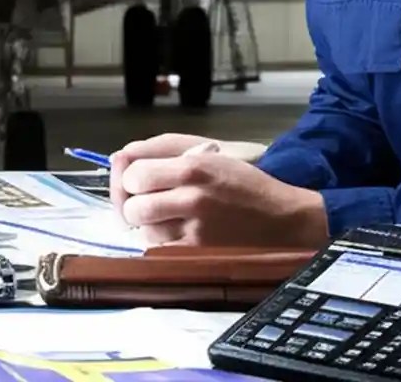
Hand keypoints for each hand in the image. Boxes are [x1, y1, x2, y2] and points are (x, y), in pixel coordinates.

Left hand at [109, 134, 329, 248]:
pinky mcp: (198, 251)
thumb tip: (120, 156)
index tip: (139, 177)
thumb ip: (159, 148)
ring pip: (143, 231)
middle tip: (143, 198)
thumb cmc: (241, 180)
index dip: (128, 177)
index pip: (134, 175)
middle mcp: (192, 198)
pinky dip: (158, 239)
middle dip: (131, 203)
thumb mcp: (206, 150)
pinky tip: (171, 227)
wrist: (280, 218)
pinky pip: (158, 248)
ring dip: (145, 223)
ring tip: (161, 213)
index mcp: (193, 167)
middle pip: (132, 207)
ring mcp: (194, 229)